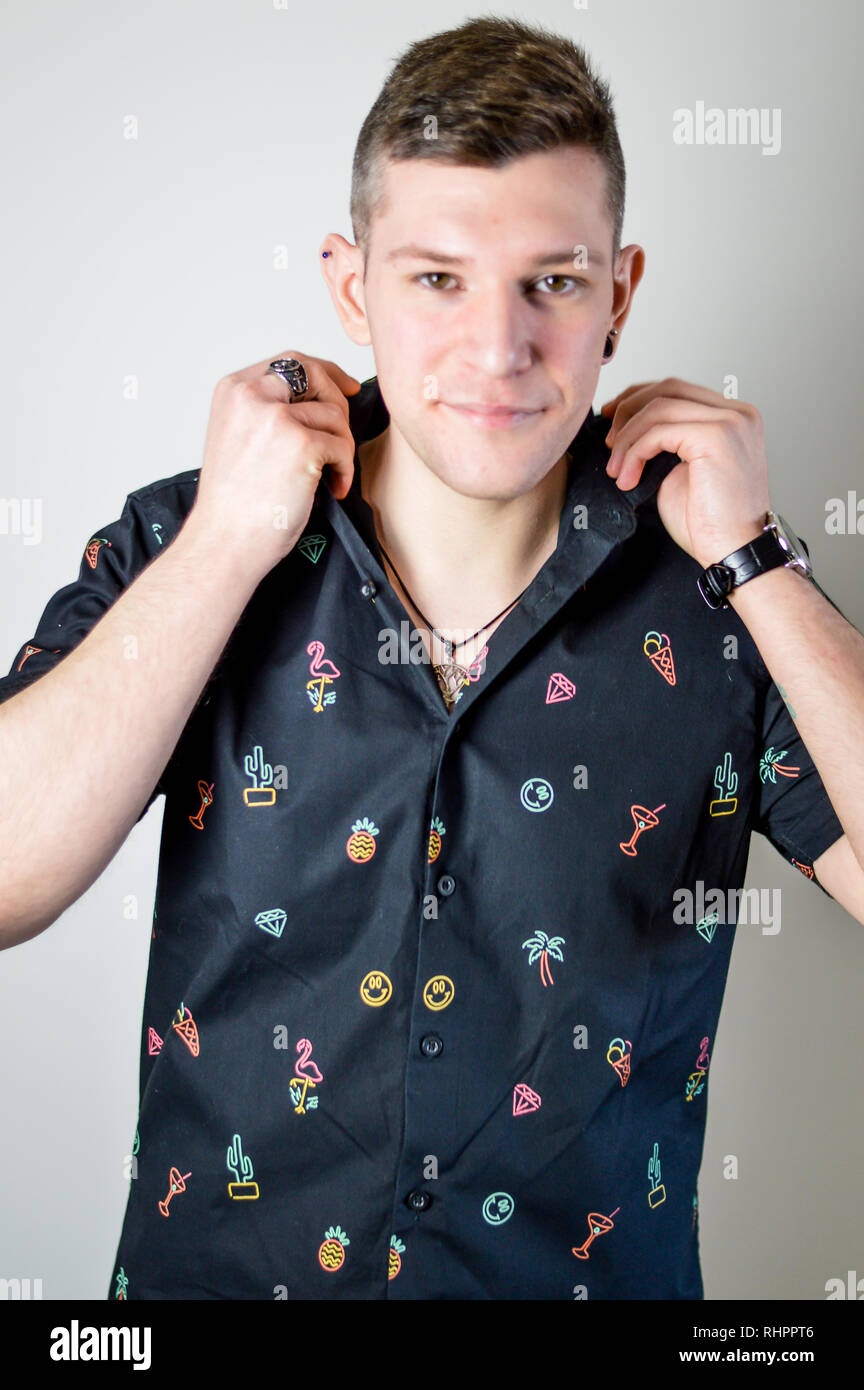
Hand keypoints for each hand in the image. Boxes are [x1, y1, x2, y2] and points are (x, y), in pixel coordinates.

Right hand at [183, 351, 361, 580]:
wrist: (224, 541)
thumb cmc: (233, 504)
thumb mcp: (239, 438)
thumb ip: (268, 411)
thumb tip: (321, 400)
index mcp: (234, 390)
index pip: (291, 362)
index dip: (326, 373)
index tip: (347, 389)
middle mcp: (252, 395)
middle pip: (316, 374)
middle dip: (340, 403)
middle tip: (342, 440)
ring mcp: (276, 417)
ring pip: (335, 414)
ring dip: (342, 447)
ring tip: (329, 476)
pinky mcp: (301, 443)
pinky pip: (342, 446)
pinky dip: (344, 470)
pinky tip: (331, 489)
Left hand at [600, 378, 771, 567]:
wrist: (734, 552)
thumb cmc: (710, 522)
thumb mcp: (677, 470)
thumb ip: (662, 443)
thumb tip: (624, 430)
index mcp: (731, 418)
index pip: (677, 390)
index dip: (638, 399)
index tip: (612, 419)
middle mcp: (737, 413)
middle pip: (668, 388)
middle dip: (628, 411)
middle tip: (609, 443)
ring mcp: (730, 422)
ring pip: (659, 407)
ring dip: (628, 439)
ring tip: (616, 470)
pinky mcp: (716, 436)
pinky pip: (659, 431)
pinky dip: (635, 451)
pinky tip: (628, 476)